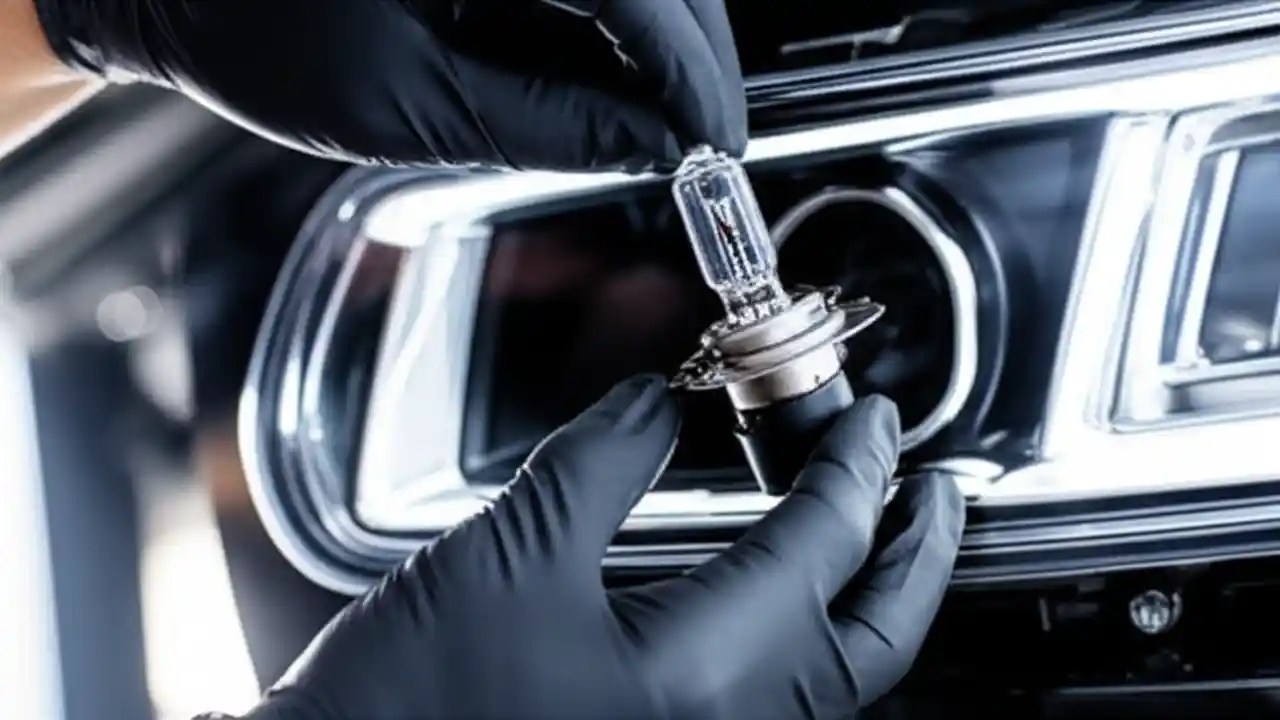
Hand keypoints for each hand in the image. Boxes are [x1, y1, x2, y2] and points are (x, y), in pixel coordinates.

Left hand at [32, 0, 746, 170]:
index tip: (716, 146)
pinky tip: (612, 68)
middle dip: (693, 59)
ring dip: (663, 36)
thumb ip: (550, 127)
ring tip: (662, 114)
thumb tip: (654, 147)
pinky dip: (615, 15)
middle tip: (702, 138)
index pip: (642, 1)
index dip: (692, 83)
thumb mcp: (414, 105)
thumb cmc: (259, 31)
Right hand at [242, 375, 964, 718]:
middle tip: (943, 487)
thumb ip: (605, 461)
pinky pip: (778, 702)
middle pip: (874, 641)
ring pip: (836, 681)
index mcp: (701, 674)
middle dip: (921, 553)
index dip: (854, 466)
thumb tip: (659, 401)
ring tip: (884, 534)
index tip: (874, 419)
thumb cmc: (403, 703)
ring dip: (871, 598)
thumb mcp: (511, 552)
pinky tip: (791, 599)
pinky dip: (809, 638)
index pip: (819, 547)